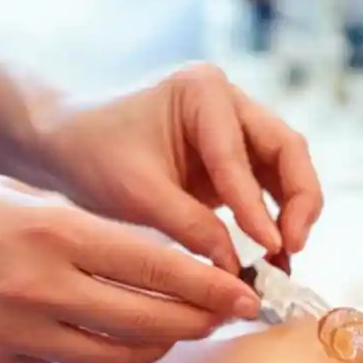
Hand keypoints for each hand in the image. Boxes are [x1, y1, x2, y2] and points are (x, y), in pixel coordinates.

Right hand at [0, 173, 259, 362]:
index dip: (209, 283)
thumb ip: (70, 225)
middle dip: (200, 320)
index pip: (156, 265)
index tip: (243, 290)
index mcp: (51, 232)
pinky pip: (62, 360)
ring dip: (156, 343)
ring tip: (176, 330)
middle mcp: (43, 289)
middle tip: (226, 315)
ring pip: (116, 355)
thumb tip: (123, 253)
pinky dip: (89, 348)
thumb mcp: (5, 195)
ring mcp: (19, 334)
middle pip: (151, 319)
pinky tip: (94, 330)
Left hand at [33, 64, 323, 272]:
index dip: (256, 204)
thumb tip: (235, 272)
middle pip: (286, 149)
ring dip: (292, 214)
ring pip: (285, 170)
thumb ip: (190, 228)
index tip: (267, 246)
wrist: (64, 147)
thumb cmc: (92, 154)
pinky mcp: (230, 162)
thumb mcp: (138, 193)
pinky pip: (266, 190)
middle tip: (292, 247)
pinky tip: (270, 257)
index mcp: (203, 90)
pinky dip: (272, 221)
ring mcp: (234, 131)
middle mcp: (229, 103)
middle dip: (298, 200)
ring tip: (285, 261)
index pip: (239, 153)